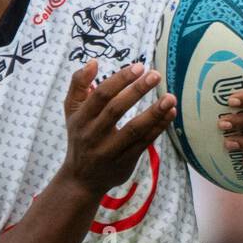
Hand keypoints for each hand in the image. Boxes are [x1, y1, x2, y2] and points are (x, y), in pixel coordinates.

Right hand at [60, 59, 175, 195]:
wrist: (81, 180)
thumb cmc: (79, 137)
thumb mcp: (72, 111)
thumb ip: (78, 85)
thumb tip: (93, 63)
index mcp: (81, 119)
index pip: (101, 95)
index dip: (120, 80)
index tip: (139, 67)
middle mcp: (93, 135)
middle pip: (116, 110)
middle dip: (137, 91)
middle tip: (155, 75)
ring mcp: (109, 151)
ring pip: (133, 130)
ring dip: (154, 113)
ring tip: (170, 97)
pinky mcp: (124, 162)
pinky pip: (144, 143)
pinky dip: (158, 127)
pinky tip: (170, 113)